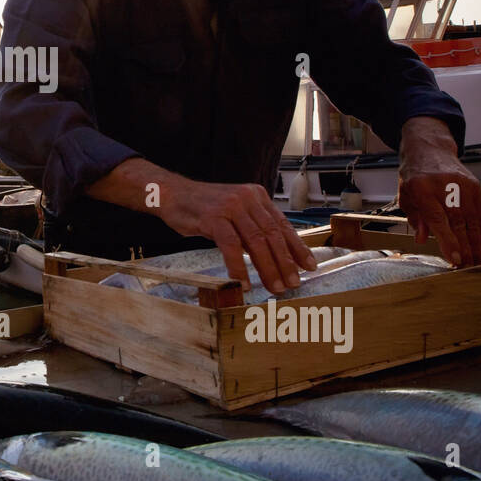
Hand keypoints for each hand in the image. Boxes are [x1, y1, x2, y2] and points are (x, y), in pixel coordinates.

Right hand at [159, 179, 316, 293]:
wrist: (171, 194)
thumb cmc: (202, 207)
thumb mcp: (234, 212)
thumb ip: (252, 227)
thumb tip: (274, 255)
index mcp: (256, 196)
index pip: (282, 225)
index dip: (297, 248)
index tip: (309, 266)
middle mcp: (247, 198)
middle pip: (273, 235)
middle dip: (286, 262)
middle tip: (293, 283)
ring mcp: (230, 207)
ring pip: (256, 242)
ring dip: (268, 268)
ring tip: (275, 286)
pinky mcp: (213, 218)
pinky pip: (231, 246)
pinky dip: (239, 267)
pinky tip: (244, 282)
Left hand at [398, 117, 480, 266]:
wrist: (430, 149)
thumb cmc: (414, 176)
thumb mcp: (405, 196)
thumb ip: (415, 218)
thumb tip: (422, 238)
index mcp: (422, 189)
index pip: (437, 219)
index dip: (447, 240)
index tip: (454, 258)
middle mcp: (445, 186)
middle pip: (458, 222)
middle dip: (464, 247)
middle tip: (466, 267)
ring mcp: (462, 185)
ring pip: (473, 220)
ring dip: (476, 243)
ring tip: (477, 262)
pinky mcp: (474, 186)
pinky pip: (480, 213)